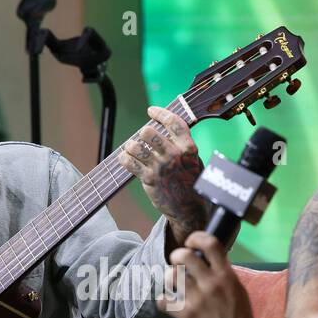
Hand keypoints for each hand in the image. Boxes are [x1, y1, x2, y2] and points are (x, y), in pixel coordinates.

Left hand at [119, 105, 209, 243]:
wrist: (189, 208)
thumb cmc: (189, 179)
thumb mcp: (193, 158)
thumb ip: (181, 142)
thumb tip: (163, 124)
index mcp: (188, 148)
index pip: (173, 122)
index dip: (160, 113)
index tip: (151, 110)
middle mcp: (174, 155)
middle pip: (148, 132)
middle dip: (143, 132)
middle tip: (143, 137)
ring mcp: (160, 168)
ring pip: (135, 146)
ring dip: (131, 146)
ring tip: (132, 149)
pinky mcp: (149, 179)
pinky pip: (129, 162)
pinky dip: (124, 158)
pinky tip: (126, 158)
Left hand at [157, 231, 264, 317]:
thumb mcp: (237, 290)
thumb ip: (223, 274)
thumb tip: (207, 259)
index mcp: (226, 276)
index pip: (210, 244)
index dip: (196, 238)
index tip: (191, 242)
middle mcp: (211, 285)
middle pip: (183, 256)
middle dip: (176, 256)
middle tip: (178, 264)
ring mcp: (197, 301)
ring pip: (171, 276)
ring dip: (170, 278)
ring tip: (175, 285)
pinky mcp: (185, 316)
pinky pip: (163, 300)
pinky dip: (163, 301)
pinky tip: (169, 304)